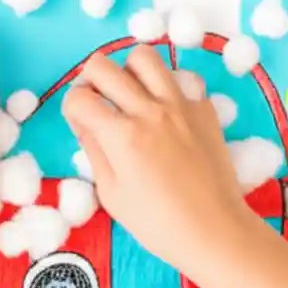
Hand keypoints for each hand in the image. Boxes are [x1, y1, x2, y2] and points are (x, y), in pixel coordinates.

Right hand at [62, 47, 261, 281]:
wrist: (215, 230)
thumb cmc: (159, 224)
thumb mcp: (112, 194)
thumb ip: (95, 151)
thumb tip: (85, 123)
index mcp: (121, 136)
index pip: (78, 97)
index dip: (72, 109)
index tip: (81, 123)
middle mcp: (150, 111)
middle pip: (103, 66)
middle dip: (90, 81)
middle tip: (98, 102)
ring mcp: (181, 105)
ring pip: (144, 57)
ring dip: (128, 71)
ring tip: (132, 95)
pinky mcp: (205, 108)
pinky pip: (182, 76)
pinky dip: (167, 84)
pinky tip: (166, 108)